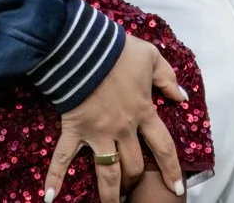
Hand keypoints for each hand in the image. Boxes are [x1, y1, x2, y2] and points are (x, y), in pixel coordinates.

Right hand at [46, 35, 188, 202]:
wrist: (84, 46)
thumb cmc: (119, 51)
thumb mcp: (152, 58)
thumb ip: (168, 78)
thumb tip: (182, 97)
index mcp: (143, 112)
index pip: (163, 147)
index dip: (172, 169)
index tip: (177, 189)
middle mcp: (122, 129)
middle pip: (134, 165)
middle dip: (136, 179)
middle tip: (134, 186)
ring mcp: (97, 132)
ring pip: (106, 171)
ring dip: (110, 192)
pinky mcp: (74, 129)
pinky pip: (63, 157)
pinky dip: (55, 177)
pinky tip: (51, 198)